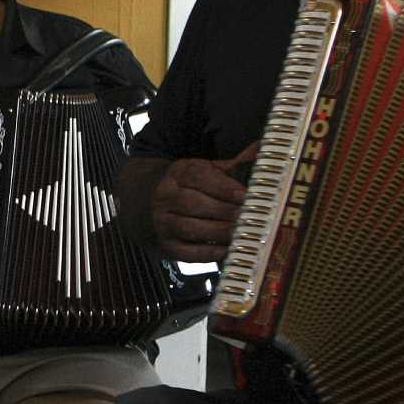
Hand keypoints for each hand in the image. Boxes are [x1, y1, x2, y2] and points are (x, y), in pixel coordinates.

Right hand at [148, 145, 255, 261]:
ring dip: (217, 232)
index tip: (245, 195)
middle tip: (249, 217)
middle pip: (193, 204)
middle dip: (224, 211)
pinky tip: (225, 250)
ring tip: (240, 233)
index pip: (198, 177)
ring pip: (189, 228)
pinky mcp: (164, 246)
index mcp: (176, 174)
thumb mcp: (201, 170)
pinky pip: (185, 252)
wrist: (141, 202)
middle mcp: (165, 197)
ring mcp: (162, 222)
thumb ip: (231, 165)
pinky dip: (207, 253)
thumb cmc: (183, 187)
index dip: (223, 187)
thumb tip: (262, 150)